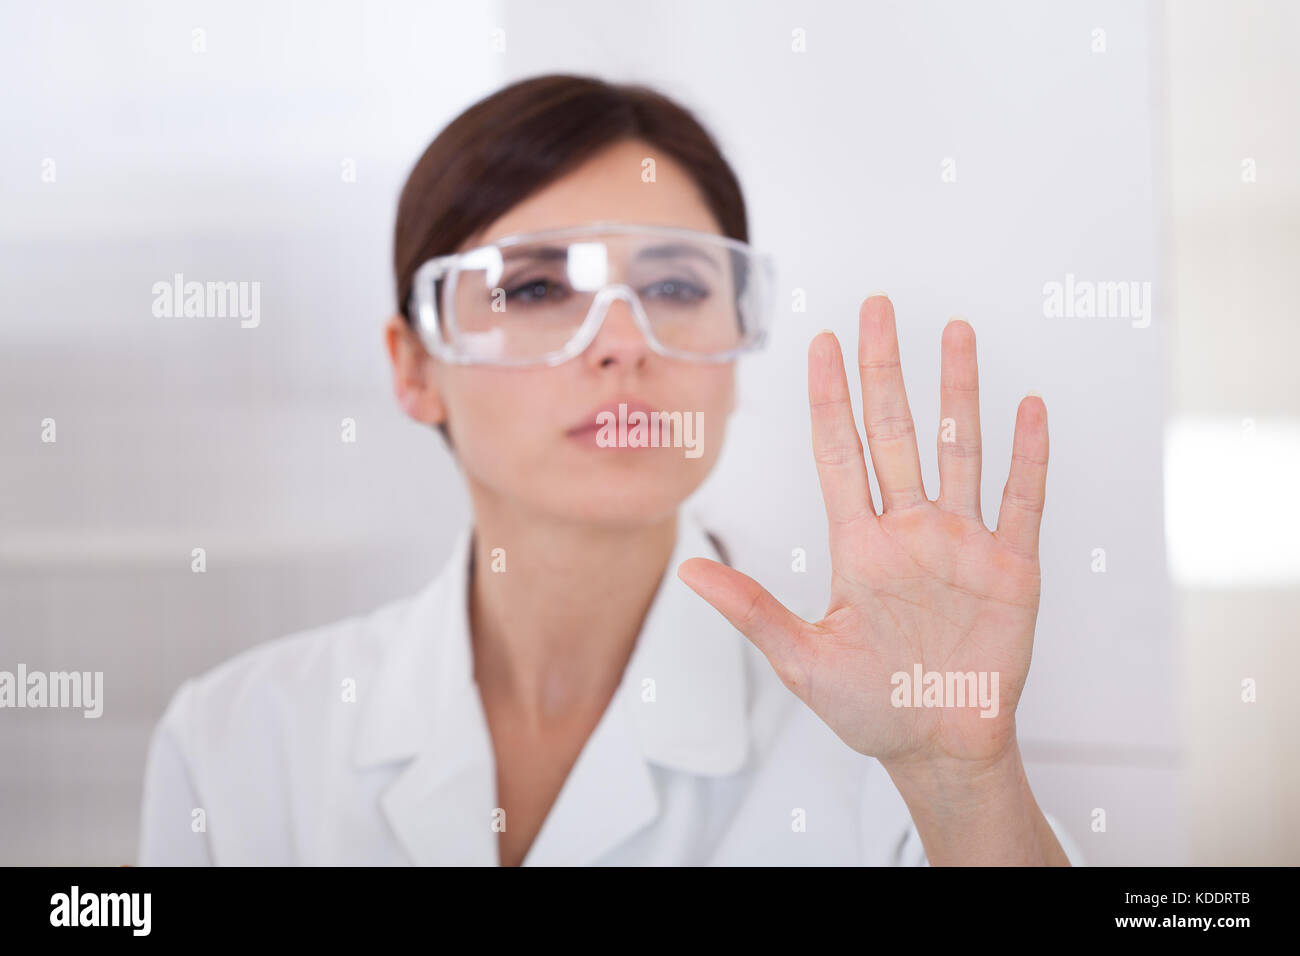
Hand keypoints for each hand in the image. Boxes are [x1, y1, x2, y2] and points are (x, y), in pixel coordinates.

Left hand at [677, 294, 1048, 776]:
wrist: (939, 746)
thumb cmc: (869, 707)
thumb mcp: (800, 660)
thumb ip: (750, 609)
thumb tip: (686, 570)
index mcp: (858, 546)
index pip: (839, 452)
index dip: (830, 398)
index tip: (822, 343)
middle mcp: (908, 531)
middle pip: (894, 432)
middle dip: (884, 370)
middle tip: (877, 309)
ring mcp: (960, 543)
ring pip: (959, 448)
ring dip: (958, 391)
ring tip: (954, 332)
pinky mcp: (1010, 566)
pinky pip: (1020, 499)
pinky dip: (1027, 455)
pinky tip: (1027, 407)